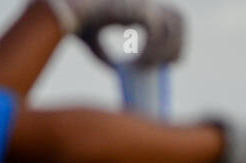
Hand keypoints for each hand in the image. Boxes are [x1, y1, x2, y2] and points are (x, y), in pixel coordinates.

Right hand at [46, 0, 184, 66]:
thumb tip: (116, 73)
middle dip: (178, 45)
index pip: (171, 22)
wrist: (65, 8)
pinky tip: (138, 62)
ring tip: (145, 66)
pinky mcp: (138, 7)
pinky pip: (155, 31)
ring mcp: (144, 3)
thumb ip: (107, 57)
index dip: (175, 43)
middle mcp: (146, 2)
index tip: (166, 64)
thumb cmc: (77, 22)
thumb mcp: (94, 43)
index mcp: (139, 8)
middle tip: (166, 67)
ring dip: (164, 50)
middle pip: (180, 21)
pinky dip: (150, 50)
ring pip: (173, 25)